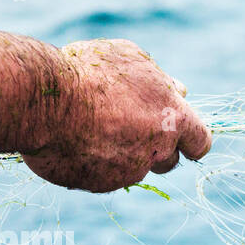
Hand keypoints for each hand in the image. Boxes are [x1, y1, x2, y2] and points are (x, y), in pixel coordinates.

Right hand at [22, 39, 210, 191]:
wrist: (45, 103)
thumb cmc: (89, 73)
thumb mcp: (131, 60)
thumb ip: (160, 80)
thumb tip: (179, 89)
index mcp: (171, 117)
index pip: (200, 141)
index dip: (192, 141)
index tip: (182, 138)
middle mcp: (155, 150)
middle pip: (168, 161)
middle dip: (155, 149)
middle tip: (128, 128)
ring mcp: (127, 172)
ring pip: (132, 168)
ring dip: (119, 153)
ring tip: (90, 127)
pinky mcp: (99, 185)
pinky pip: (101, 175)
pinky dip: (92, 161)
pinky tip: (73, 140)